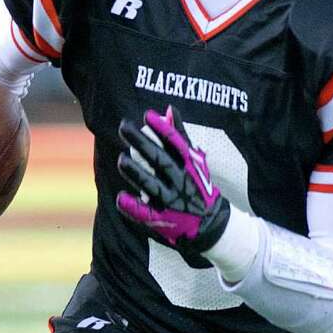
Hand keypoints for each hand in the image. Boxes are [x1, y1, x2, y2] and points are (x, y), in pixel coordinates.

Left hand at [117, 108, 230, 255]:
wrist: (211, 223)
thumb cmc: (197, 186)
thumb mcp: (194, 160)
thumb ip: (180, 136)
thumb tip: (169, 109)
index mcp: (190, 167)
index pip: (176, 144)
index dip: (162, 129)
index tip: (147, 115)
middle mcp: (182, 182)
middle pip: (160, 160)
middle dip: (142, 143)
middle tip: (124, 126)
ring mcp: (172, 202)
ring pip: (152, 186)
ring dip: (136, 173)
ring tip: (121, 159)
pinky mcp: (163, 220)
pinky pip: (146, 214)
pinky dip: (134, 207)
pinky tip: (121, 197)